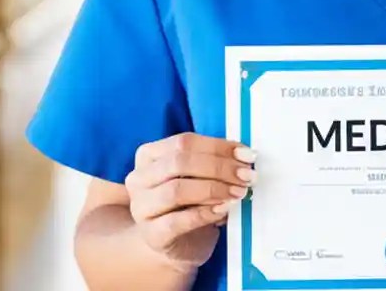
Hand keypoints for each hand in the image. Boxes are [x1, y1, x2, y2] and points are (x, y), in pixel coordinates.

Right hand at [124, 132, 256, 271]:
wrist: (177, 244)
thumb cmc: (189, 204)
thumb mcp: (198, 176)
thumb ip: (213, 162)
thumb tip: (244, 157)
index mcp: (149, 155)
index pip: (183, 142)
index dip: (218, 146)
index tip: (246, 155)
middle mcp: (139, 179)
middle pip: (179, 163)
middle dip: (219, 167)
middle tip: (246, 176)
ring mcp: (142, 208)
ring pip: (177, 190)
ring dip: (214, 189)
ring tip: (238, 193)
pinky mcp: (152, 235)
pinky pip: (178, 221)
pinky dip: (205, 213)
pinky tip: (224, 210)